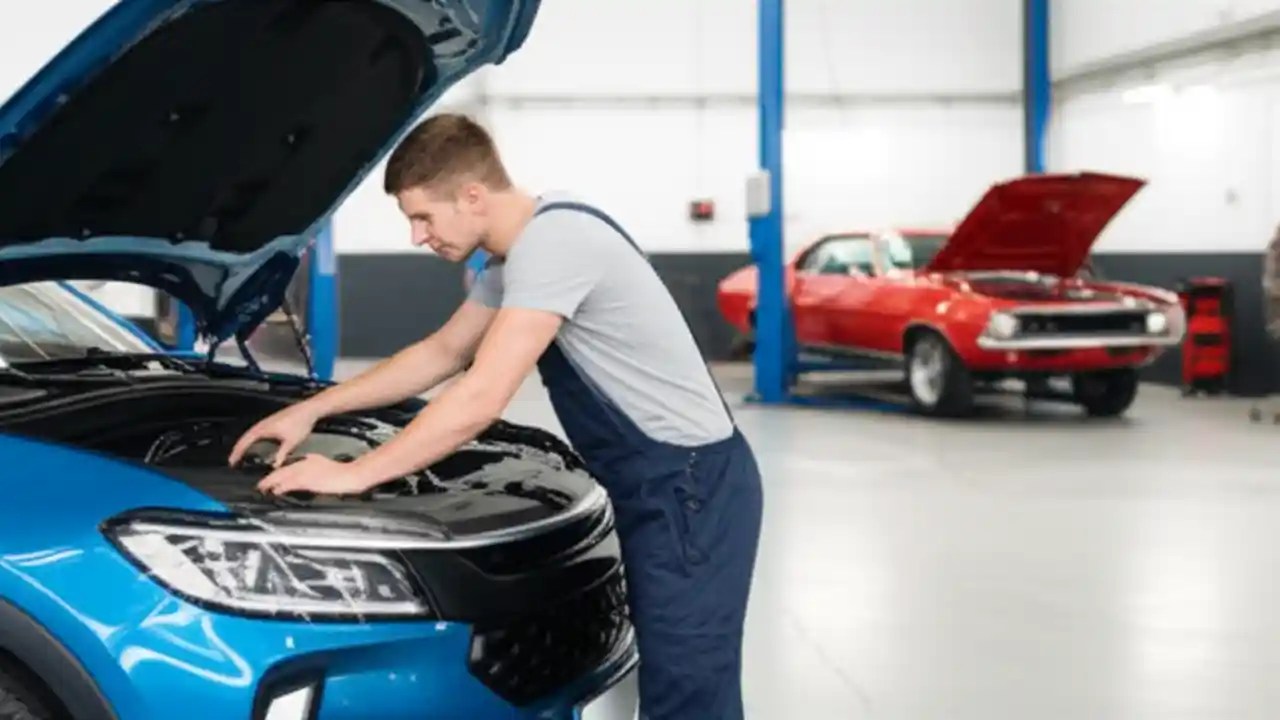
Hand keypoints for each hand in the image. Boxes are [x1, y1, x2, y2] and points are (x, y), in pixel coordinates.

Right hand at [228, 403, 319, 467]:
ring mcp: (267, 421)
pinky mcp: (272, 421)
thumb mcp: (291, 443)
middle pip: (245, 438)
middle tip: (233, 461)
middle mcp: (262, 424)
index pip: (245, 442)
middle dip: (238, 449)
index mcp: (263, 429)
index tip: (232, 462)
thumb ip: (281, 455)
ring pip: (250, 434)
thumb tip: (274, 466)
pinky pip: (257, 431)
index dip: (237, 453)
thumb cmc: (300, 424)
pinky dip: (252, 439)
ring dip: (244, 444)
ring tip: (240, 454)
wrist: (309, 409)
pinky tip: (255, 444)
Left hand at [255, 454, 374, 496]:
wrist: (348, 475)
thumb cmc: (339, 472)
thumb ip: (313, 464)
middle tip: (260, 484)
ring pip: (284, 477)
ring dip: (272, 483)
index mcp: (308, 459)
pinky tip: (276, 490)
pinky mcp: (308, 481)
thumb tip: (305, 467)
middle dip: (270, 478)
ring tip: (263, 488)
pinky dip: (282, 487)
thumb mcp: (324, 463)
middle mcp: (304, 464)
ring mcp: (305, 473)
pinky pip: (291, 484)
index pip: (288, 466)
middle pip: (282, 471)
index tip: (269, 478)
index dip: (277, 473)